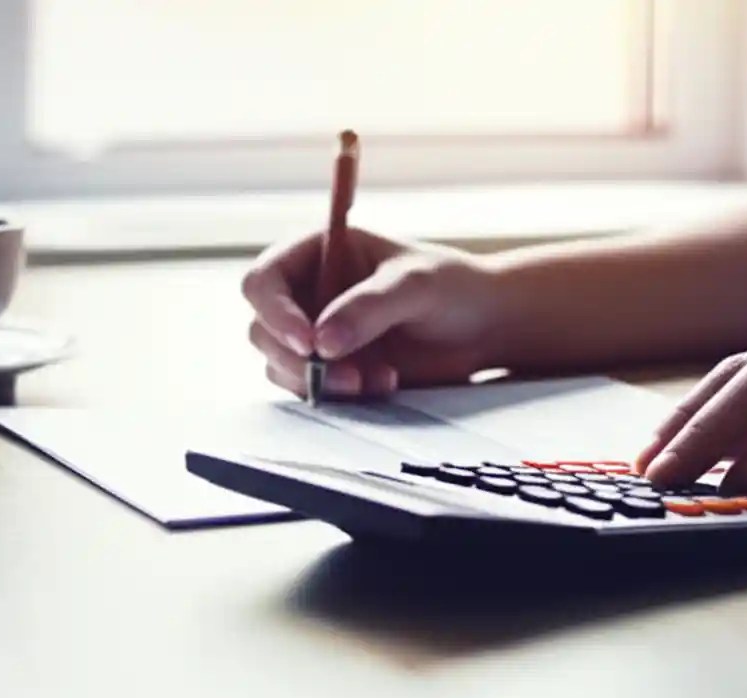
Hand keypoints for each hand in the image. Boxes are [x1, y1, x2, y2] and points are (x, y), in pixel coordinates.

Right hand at [242, 228, 498, 397]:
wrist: (484, 327)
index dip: (274, 312)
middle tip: (346, 379)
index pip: (264, 280)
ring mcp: (317, 333)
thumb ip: (368, 308)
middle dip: (297, 359)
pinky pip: (311, 389)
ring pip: (282, 365)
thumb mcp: (416, 285)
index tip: (308, 343)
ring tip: (378, 380)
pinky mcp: (333, 368)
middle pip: (263, 329)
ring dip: (321, 381)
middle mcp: (309, 292)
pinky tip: (385, 383)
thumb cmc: (453, 287)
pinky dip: (339, 395)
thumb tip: (321, 343)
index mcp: (318, 252)